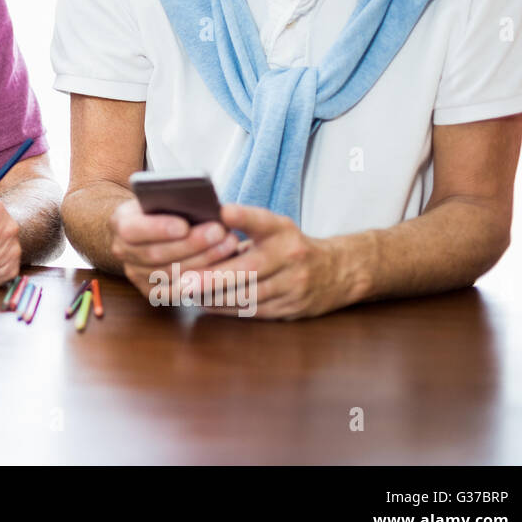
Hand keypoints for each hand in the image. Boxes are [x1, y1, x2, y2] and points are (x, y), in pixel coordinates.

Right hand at [108, 198, 242, 302]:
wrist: (146, 229)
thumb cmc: (159, 208)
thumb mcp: (158, 197)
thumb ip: (169, 201)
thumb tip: (198, 204)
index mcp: (120, 223)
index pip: (133, 229)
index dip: (158, 229)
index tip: (184, 225)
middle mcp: (122, 251)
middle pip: (155, 254)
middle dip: (190, 244)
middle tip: (219, 232)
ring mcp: (135, 274)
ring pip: (168, 274)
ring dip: (202, 261)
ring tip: (228, 245)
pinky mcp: (150, 291)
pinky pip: (175, 291)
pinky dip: (199, 281)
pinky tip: (221, 268)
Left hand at [192, 204, 347, 319]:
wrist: (338, 273)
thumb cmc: (289, 246)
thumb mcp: (274, 228)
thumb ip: (243, 226)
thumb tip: (199, 227)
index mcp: (283, 231)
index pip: (262, 221)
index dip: (243, 215)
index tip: (222, 210)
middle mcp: (292, 256)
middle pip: (250, 268)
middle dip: (214, 276)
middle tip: (183, 280)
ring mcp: (294, 285)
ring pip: (249, 294)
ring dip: (214, 296)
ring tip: (185, 293)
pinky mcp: (292, 308)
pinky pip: (253, 311)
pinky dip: (226, 308)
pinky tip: (204, 302)